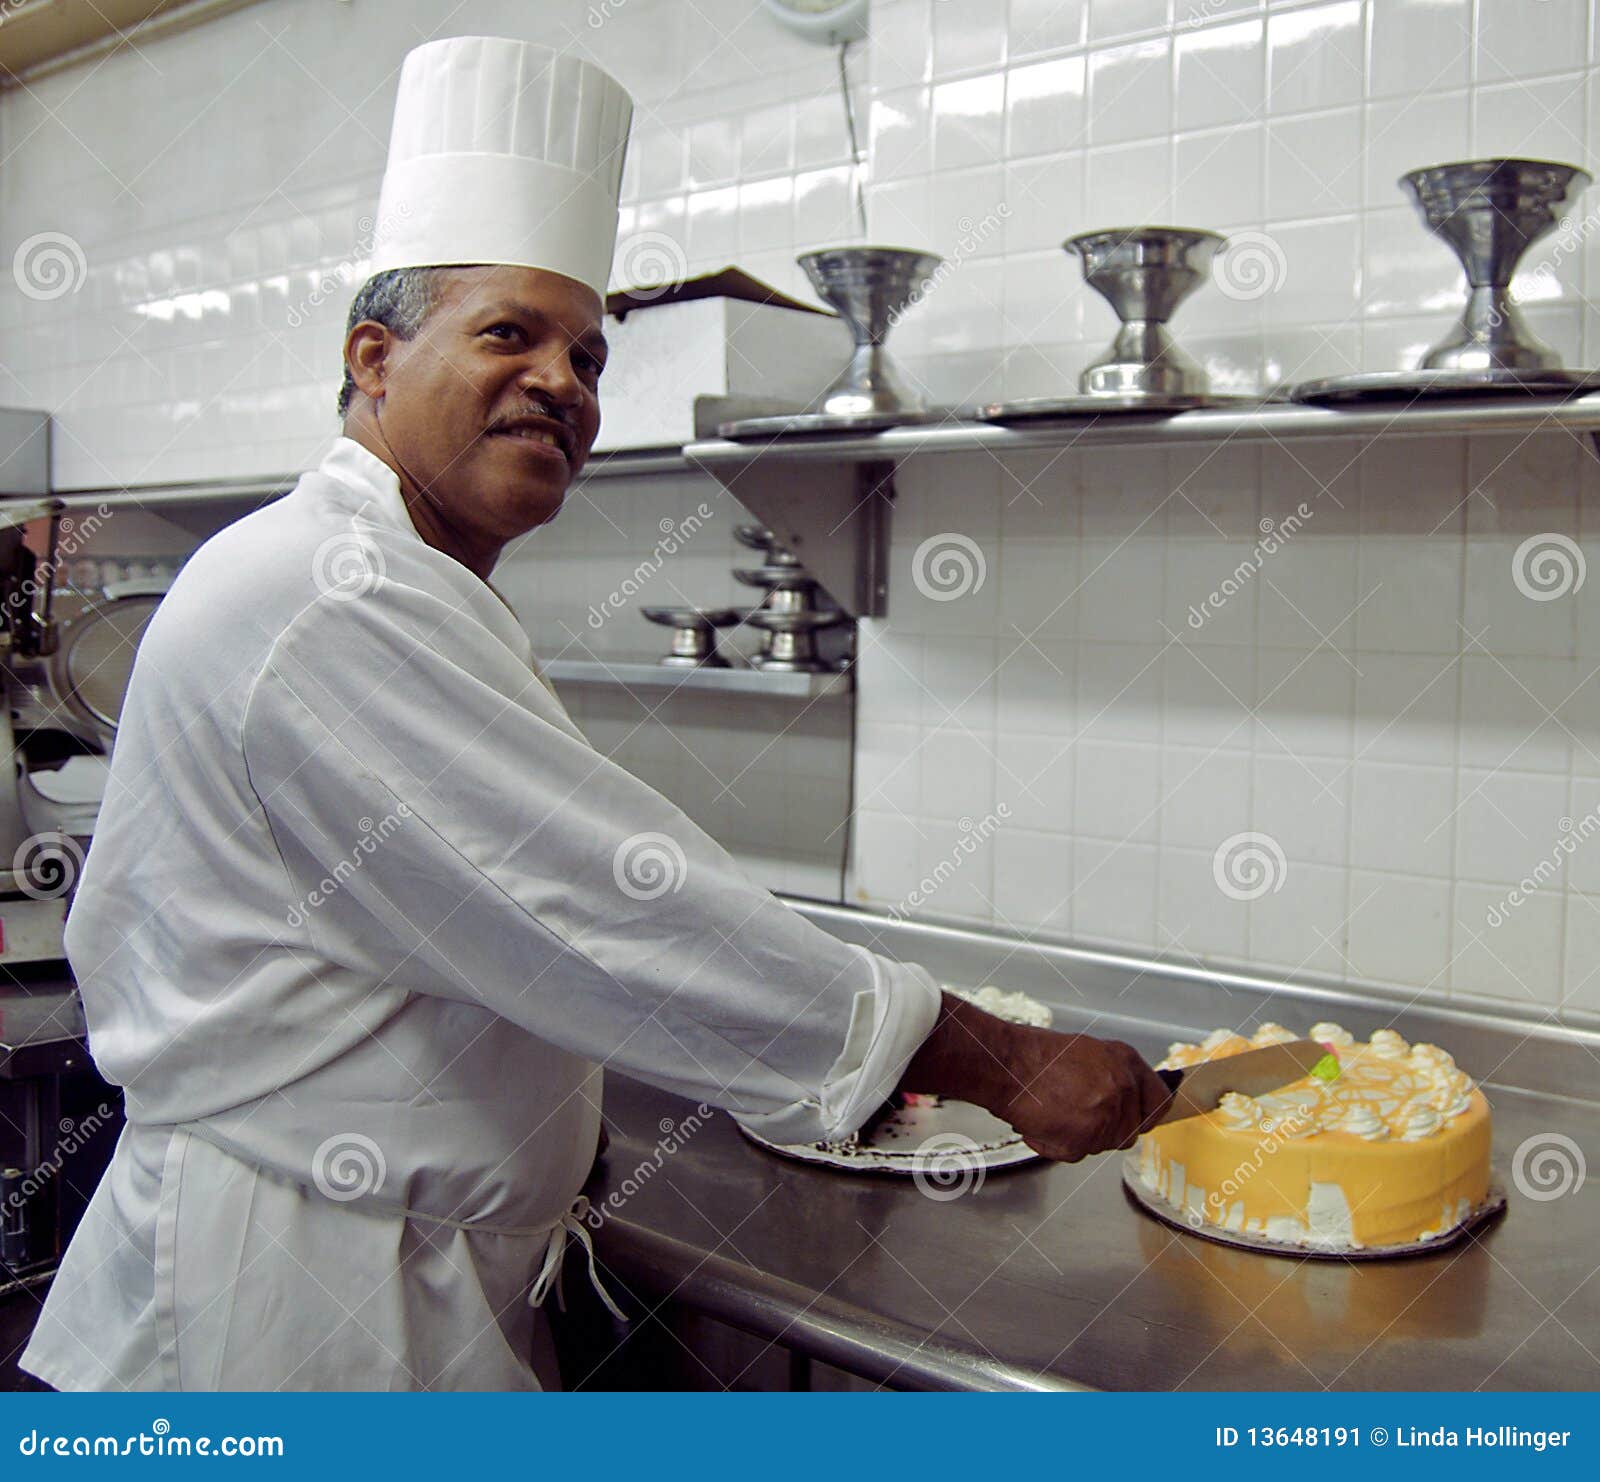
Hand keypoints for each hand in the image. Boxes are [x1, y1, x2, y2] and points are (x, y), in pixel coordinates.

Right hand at [897, 992, 1173, 1162]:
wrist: (1005, 1065)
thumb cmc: (1035, 1056)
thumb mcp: (1088, 1052)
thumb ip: (1114, 1076)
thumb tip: (1130, 1099)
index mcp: (1125, 1062)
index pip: (1160, 1101)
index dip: (1148, 1114)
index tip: (1140, 1120)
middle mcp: (1123, 1088)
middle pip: (1130, 1131)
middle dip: (1106, 1129)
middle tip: (1075, 1113)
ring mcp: (1106, 1116)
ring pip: (1103, 1145)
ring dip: (1080, 1137)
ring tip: (1053, 1112)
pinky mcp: (1085, 1139)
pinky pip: (1077, 1154)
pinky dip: (1057, 1146)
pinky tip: (1041, 1123)